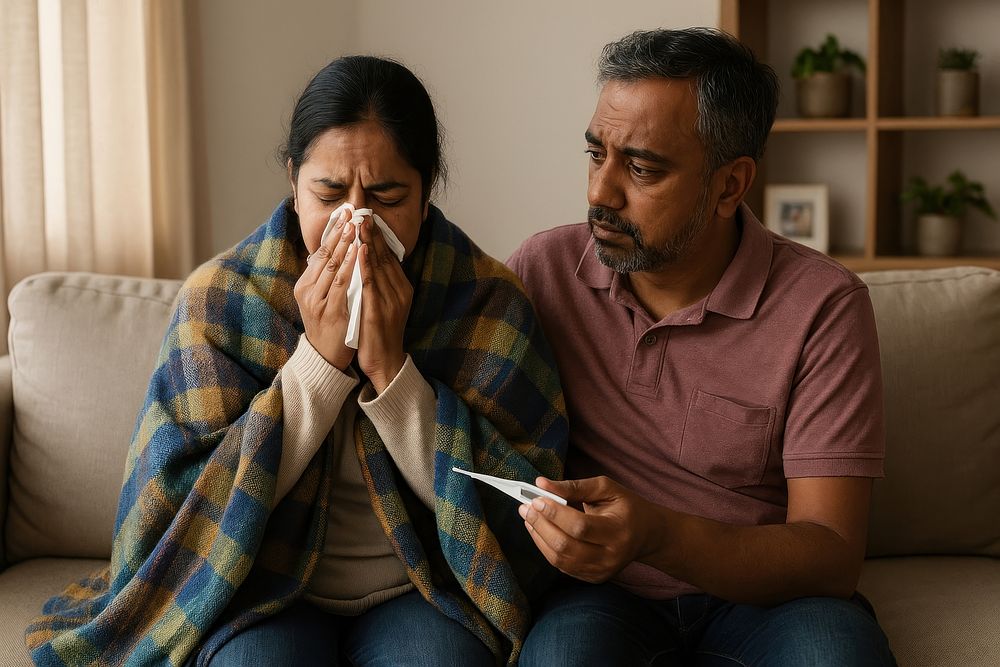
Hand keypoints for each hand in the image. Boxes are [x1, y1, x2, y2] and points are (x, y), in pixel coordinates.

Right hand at [293, 209, 356, 369]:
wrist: (325, 356)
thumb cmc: (326, 325)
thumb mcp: (319, 299)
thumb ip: (323, 278)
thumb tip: (330, 252)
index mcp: (304, 286)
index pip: (319, 253)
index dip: (332, 233)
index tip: (344, 215)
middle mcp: (308, 291)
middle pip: (324, 256)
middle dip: (339, 233)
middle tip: (351, 214)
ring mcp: (318, 301)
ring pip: (332, 267)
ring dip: (345, 245)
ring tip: (355, 227)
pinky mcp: (332, 311)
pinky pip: (342, 284)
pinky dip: (350, 266)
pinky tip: (359, 253)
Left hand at [356, 217, 412, 391]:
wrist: (385, 362)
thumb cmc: (380, 334)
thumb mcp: (385, 305)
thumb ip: (380, 285)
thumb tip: (370, 262)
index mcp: (402, 289)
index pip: (390, 257)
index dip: (379, 237)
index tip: (369, 218)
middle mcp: (399, 292)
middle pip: (386, 257)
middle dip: (374, 234)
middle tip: (364, 212)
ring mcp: (390, 302)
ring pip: (379, 266)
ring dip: (369, 243)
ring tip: (360, 224)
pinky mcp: (378, 311)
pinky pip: (370, 284)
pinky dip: (366, 265)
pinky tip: (360, 251)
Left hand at [518, 475, 661, 582]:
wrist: (647, 535)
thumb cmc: (626, 507)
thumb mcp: (606, 488)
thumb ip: (575, 486)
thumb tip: (542, 484)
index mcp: (618, 530)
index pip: (580, 526)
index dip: (555, 513)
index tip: (537, 498)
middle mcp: (611, 556)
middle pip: (566, 546)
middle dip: (541, 525)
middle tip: (526, 507)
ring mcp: (602, 571)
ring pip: (560, 559)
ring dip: (539, 537)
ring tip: (529, 518)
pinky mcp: (593, 578)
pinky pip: (562, 566)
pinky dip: (546, 548)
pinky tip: (540, 531)